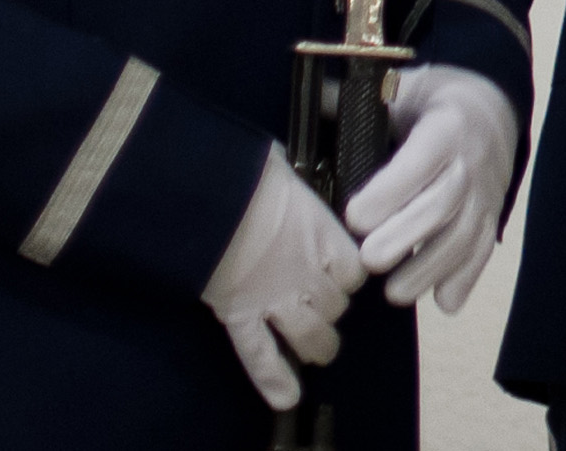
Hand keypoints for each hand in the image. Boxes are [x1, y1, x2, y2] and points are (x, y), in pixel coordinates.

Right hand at [202, 147, 362, 410]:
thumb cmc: (246, 173)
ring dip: (317, 345)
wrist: (209, 195)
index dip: (348, 275)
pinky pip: (259, 355)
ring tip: (320, 349)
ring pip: (310, 335)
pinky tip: (286, 399)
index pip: (355, 270)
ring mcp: (273, 298)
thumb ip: (293, 185)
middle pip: (335, 305)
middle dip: (332, 309)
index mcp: (323, 235)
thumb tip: (282, 166)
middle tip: (327, 309)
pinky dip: (273, 380)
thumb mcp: (284, 170)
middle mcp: (306, 272)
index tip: (341, 273)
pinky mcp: (239, 316)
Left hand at [345, 63, 521, 311]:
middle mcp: (471, 161)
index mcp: (446, 126)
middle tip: (367, 261)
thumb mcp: (406, 89)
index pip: (422, 158)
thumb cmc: (437, 102)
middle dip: (405, 236)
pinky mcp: (492, 217)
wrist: (496, 107)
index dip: (390, 189)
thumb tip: (314, 101)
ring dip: (431, 268)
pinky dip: (466, 278)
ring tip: (394, 293)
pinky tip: (442, 301)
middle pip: (443, 202)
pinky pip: (484, 250)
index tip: (353, 215)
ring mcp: (485, 193)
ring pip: (465, 235)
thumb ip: (362, 101)